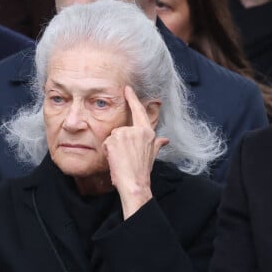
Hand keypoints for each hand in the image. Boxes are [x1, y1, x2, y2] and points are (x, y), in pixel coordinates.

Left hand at [103, 86, 167, 218]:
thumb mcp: (152, 155)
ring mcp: (124, 133)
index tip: (127, 88)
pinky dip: (108, 151)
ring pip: (113, 136)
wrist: (134, 183)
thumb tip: (165, 140)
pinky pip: (106, 143)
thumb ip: (157, 144)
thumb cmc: (142, 171)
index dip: (132, 98)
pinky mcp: (113, 139)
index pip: (139, 111)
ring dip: (113, 147)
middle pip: (121, 129)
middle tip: (125, 157)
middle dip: (119, 142)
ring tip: (121, 159)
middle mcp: (136, 130)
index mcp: (147, 132)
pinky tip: (115, 159)